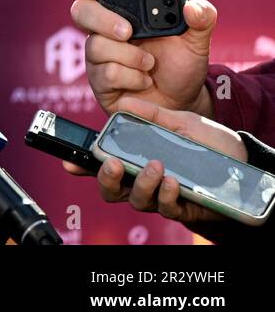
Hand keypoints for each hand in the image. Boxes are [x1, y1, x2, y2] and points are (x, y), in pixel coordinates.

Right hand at [63, 96, 245, 228]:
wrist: (241, 159)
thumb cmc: (205, 141)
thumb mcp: (178, 121)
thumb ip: (152, 114)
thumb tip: (124, 103)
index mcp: (134, 158)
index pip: (101, 164)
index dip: (80, 165)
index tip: (69, 162)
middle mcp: (140, 180)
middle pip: (110, 189)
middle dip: (106, 178)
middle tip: (113, 163)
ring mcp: (159, 196)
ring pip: (135, 200)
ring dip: (141, 184)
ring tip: (156, 166)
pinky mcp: (181, 208)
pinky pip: (165, 208)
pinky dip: (165, 195)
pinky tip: (172, 180)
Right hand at [71, 0, 215, 118]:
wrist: (181, 100)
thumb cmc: (181, 65)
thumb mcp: (196, 39)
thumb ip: (202, 18)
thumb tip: (192, 7)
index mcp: (122, 12)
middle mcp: (104, 31)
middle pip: (81, 11)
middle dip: (103, 19)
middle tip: (128, 31)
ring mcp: (98, 56)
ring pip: (97, 45)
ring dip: (131, 56)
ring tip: (150, 64)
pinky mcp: (99, 81)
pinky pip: (107, 72)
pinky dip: (132, 77)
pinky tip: (143, 80)